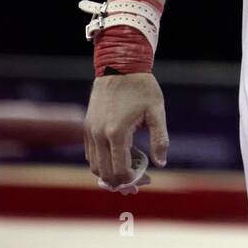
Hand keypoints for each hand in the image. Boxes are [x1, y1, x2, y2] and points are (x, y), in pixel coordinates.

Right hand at [84, 72, 168, 191]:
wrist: (120, 65)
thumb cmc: (141, 88)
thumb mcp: (156, 112)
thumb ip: (159, 139)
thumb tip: (161, 163)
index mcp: (117, 133)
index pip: (119, 171)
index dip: (132, 180)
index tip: (145, 178)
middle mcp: (99, 135)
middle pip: (104, 174)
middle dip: (120, 182)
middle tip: (137, 180)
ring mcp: (90, 131)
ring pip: (94, 166)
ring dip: (109, 173)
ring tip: (128, 168)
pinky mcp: (87, 126)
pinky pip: (90, 154)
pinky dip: (102, 161)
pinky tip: (118, 156)